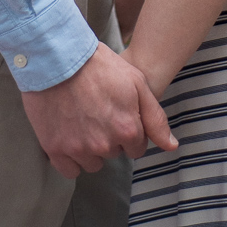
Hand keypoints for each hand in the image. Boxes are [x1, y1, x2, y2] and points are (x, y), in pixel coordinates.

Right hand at [21, 42, 176, 179]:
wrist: (60, 57)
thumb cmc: (100, 66)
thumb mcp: (137, 83)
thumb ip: (155, 118)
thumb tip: (171, 146)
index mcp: (127, 129)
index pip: (136, 148)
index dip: (128, 130)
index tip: (117, 113)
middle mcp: (104, 144)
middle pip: (114, 154)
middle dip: (110, 137)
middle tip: (98, 111)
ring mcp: (78, 149)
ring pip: (93, 163)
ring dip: (90, 148)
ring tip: (82, 119)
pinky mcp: (55, 149)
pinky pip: (70, 169)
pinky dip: (71, 158)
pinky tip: (69, 135)